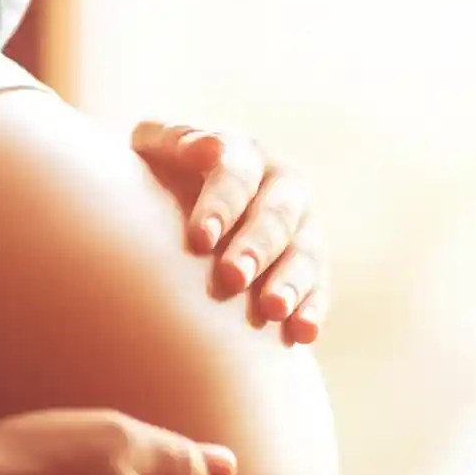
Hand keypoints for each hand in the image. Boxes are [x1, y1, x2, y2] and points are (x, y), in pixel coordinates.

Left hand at [132, 122, 327, 343]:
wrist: (178, 212)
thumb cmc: (160, 179)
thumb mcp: (155, 152)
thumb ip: (174, 141)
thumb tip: (209, 148)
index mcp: (244, 153)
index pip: (238, 174)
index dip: (221, 204)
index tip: (200, 239)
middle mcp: (281, 186)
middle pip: (276, 215)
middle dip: (256, 246)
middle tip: (231, 277)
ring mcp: (303, 227)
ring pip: (304, 252)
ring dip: (291, 280)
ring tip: (273, 309)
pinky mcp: (312, 267)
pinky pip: (320, 288)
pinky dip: (313, 309)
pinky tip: (301, 334)